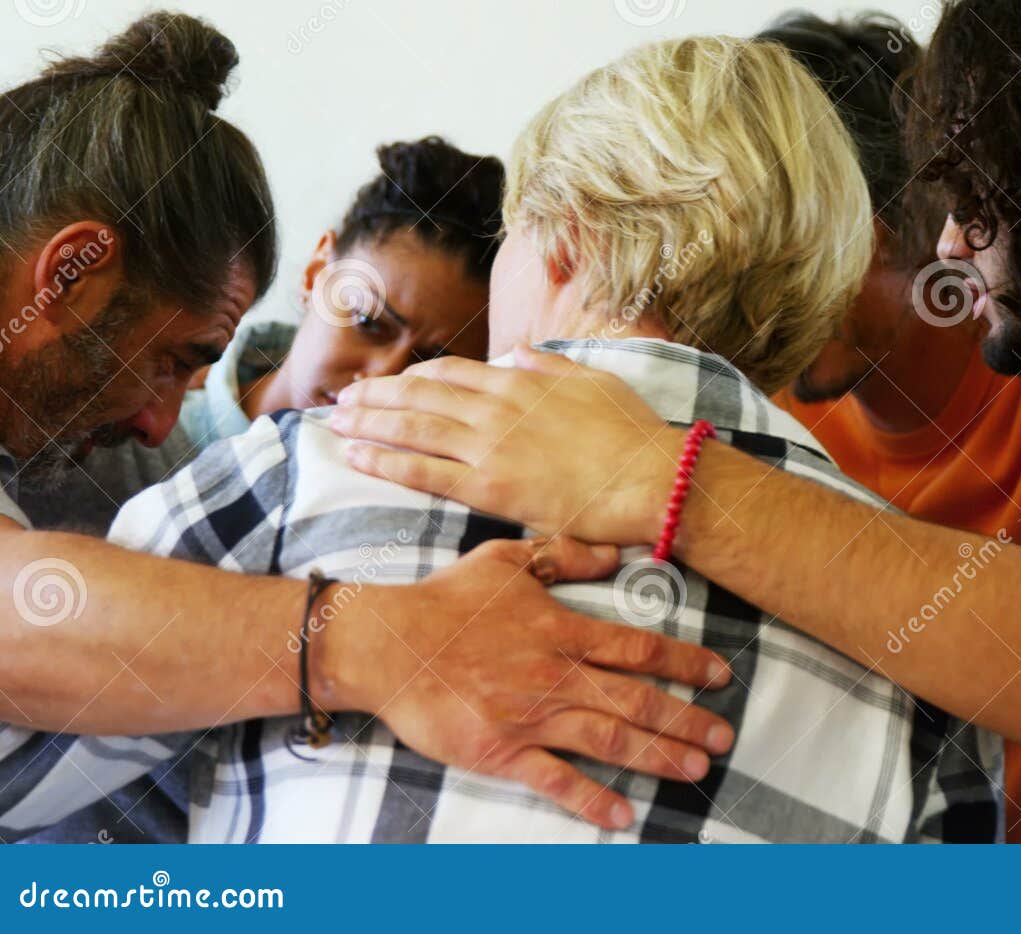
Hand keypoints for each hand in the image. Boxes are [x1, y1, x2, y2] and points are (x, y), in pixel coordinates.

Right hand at [327, 536, 734, 828]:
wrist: (386, 645)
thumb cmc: (445, 601)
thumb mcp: (507, 560)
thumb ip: (565, 554)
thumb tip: (617, 551)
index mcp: (560, 630)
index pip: (637, 649)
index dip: (683, 662)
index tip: (719, 674)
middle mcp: (554, 675)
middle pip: (635, 700)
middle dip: (686, 718)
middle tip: (725, 736)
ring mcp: (529, 716)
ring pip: (607, 738)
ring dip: (657, 755)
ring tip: (696, 768)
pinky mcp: (500, 751)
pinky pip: (554, 780)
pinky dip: (590, 799)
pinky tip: (622, 815)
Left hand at [330, 347, 680, 544]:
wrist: (649, 477)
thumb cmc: (630, 434)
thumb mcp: (593, 381)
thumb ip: (550, 365)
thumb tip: (517, 354)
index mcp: (521, 381)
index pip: (451, 372)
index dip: (414, 377)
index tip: (391, 382)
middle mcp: (497, 408)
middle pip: (419, 395)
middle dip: (376, 395)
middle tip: (344, 399)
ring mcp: (489, 447)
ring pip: (412, 428)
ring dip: (368, 423)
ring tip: (337, 423)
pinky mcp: (489, 487)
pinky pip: (424, 472)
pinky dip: (385, 462)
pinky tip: (357, 458)